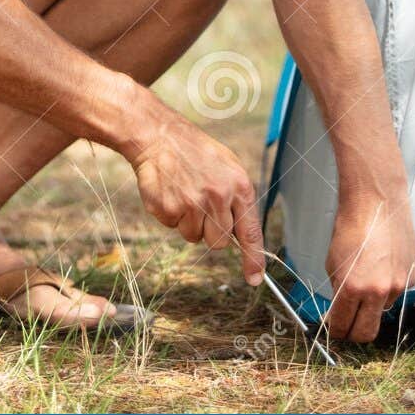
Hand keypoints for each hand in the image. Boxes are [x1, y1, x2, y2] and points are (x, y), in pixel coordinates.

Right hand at [130, 110, 264, 283]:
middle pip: (219, 242)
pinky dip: (171, 214)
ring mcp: (192, 204)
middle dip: (211, 232)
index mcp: (238, 186)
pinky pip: (173, 228)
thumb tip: (242, 236)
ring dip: (189, 221)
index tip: (255, 279)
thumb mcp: (227, 166)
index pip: (250, 232)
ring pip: (194, 237)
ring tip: (184, 192)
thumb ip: (237, 199)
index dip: (253, 259)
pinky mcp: (169, 209)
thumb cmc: (195, 152)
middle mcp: (218, 197)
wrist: (159, 135)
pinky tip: (170, 191)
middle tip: (201, 205)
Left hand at [324, 188, 414, 341]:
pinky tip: (383, 264)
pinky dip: (389, 286)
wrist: (376, 202)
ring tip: (368, 276)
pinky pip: (398, 292)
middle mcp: (378, 292)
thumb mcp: (333, 262)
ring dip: (374, 303)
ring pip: (383, 310)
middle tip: (348, 326)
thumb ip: (338, 290)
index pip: (343, 326)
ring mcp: (398, 286)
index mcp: (353, 289)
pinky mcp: (412, 278)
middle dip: (355, 334)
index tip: (335, 331)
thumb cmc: (350, 227)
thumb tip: (339, 310)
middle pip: (367, 333)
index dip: (336, 332)